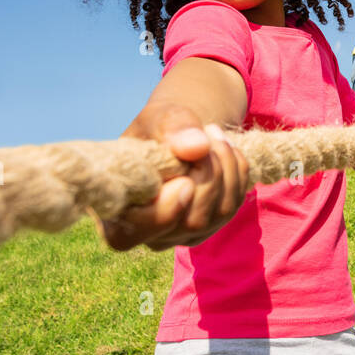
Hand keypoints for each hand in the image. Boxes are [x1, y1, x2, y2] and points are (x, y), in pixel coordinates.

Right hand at [98, 102, 249, 251]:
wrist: (176, 136)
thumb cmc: (155, 129)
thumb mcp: (155, 118)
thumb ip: (170, 128)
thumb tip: (197, 147)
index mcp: (117, 212)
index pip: (128, 236)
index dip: (163, 214)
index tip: (186, 181)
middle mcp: (149, 233)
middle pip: (190, 222)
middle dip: (208, 175)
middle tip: (205, 133)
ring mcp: (183, 233)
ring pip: (219, 214)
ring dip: (226, 167)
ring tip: (213, 133)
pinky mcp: (210, 226)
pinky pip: (234, 204)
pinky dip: (237, 171)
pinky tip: (224, 148)